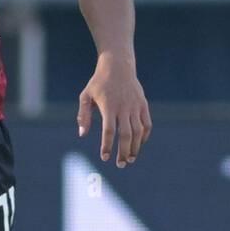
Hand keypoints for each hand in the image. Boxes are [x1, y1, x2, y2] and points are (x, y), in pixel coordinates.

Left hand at [77, 52, 151, 167]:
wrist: (118, 65)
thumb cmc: (99, 82)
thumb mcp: (85, 96)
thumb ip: (83, 115)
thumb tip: (82, 134)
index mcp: (108, 106)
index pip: (109, 131)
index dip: (107, 146)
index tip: (105, 157)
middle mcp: (124, 107)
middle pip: (126, 135)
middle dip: (123, 152)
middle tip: (120, 164)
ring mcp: (135, 106)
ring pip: (138, 131)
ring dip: (135, 147)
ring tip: (130, 159)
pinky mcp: (143, 104)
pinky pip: (147, 124)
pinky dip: (144, 135)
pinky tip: (139, 144)